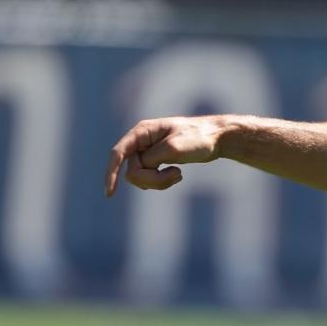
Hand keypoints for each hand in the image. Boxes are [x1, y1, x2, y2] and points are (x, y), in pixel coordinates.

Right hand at [105, 116, 226, 195]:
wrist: (217, 138)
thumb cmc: (198, 138)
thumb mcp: (174, 148)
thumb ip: (152, 158)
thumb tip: (136, 169)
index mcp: (142, 132)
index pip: (118, 153)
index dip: (111, 173)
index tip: (109, 193)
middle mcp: (141, 141)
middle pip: (132, 171)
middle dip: (152, 179)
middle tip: (177, 175)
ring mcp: (147, 152)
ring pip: (141, 177)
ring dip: (159, 181)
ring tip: (179, 174)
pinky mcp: (156, 161)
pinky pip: (150, 179)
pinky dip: (163, 181)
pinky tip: (178, 174)